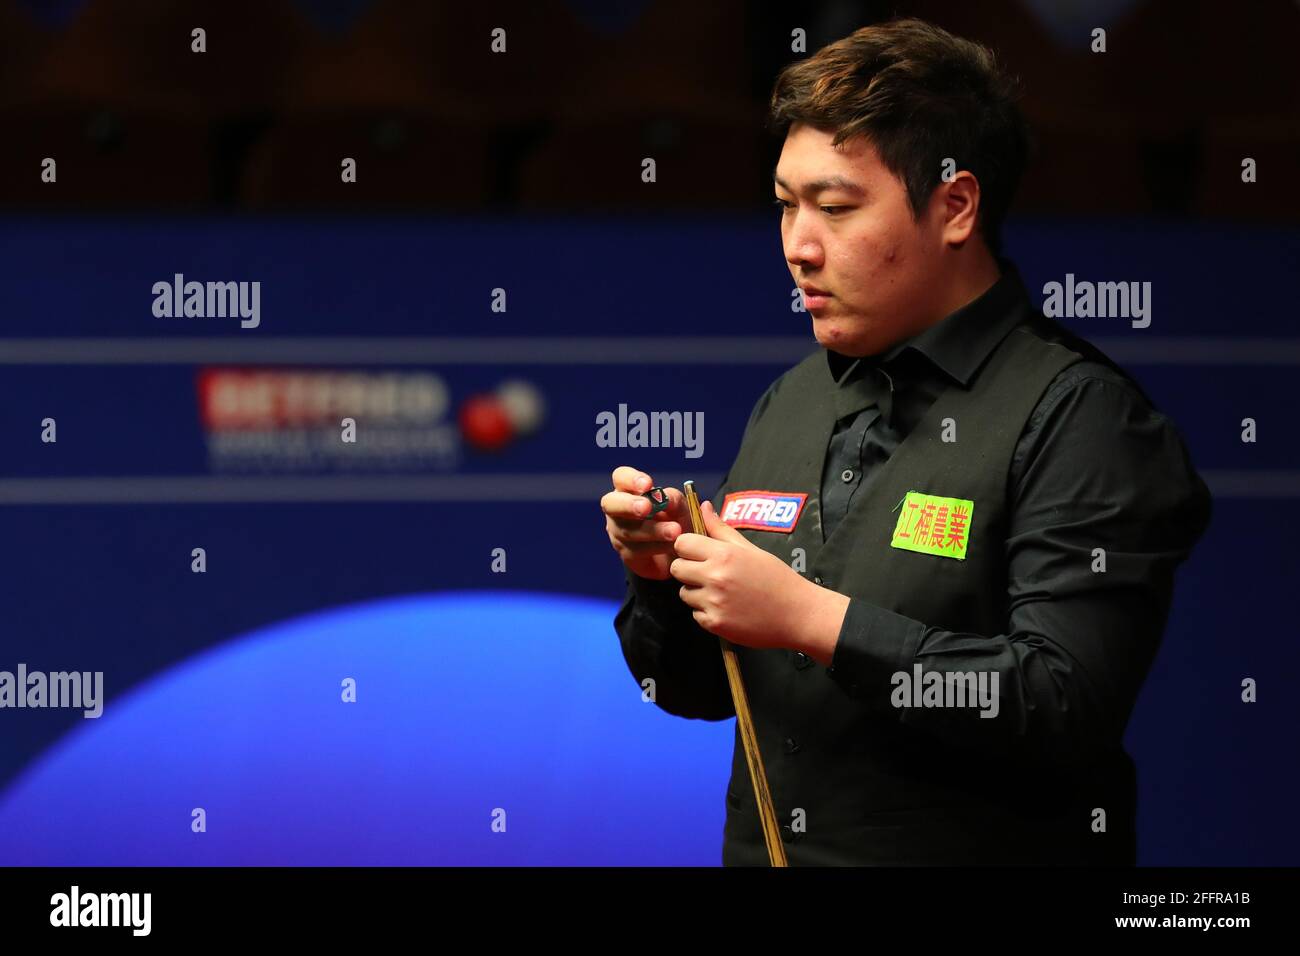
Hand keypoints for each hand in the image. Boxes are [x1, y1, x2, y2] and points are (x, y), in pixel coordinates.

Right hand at [601, 466, 692, 580]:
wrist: (678, 552)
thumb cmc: (675, 520)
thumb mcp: (680, 507)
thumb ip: (674, 500)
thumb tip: (666, 497)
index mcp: (629, 490)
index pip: (621, 477)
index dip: (631, 479)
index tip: (648, 484)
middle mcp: (618, 509)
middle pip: (611, 503)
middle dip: (629, 505)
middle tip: (647, 507)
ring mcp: (618, 532)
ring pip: (628, 531)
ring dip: (653, 530)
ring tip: (674, 531)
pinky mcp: (626, 554)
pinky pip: (637, 550)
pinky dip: (657, 546)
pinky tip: (673, 544)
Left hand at [670, 500, 838, 652]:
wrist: (797, 614)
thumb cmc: (776, 578)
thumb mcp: (751, 549)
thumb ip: (721, 529)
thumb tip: (703, 507)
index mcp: (724, 555)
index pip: (682, 543)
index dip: (688, 547)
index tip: (698, 552)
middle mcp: (715, 577)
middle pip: (676, 569)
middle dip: (688, 569)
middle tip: (708, 573)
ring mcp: (713, 603)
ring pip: (684, 593)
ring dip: (696, 592)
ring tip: (721, 593)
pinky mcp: (714, 624)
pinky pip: (695, 615)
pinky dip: (706, 612)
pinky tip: (727, 609)